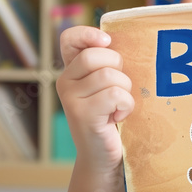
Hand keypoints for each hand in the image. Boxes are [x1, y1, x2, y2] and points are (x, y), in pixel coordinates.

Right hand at [56, 26, 134, 173]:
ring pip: (109, 75)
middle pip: (96, 54)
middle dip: (119, 68)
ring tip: (119, 107)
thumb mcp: (109, 85)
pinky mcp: (81, 115)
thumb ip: (109, 64)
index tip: (107, 42)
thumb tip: (127, 41)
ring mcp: (70, 98)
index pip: (69, 38)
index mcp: (71, 70)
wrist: (104, 157)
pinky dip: (126, 105)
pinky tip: (118, 117)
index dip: (88, 34)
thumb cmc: (113, 116)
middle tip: (119, 89)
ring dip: (125, 91)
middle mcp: (64, 82)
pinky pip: (115, 95)